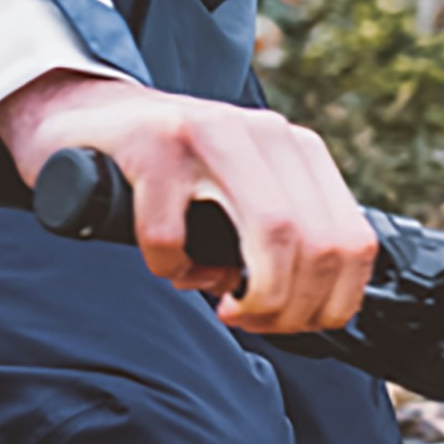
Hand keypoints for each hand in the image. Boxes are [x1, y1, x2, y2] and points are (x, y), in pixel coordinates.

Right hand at [0, 71, 377, 337]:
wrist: (89, 118)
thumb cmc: (171, 172)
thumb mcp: (244, 192)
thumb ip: (286, 236)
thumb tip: (312, 308)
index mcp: (296, 148)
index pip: (354, 241)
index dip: (334, 303)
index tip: (299, 325)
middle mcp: (263, 133)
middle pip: (318, 245)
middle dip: (292, 308)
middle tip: (255, 322)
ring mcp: (209, 132)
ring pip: (272, 234)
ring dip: (255, 297)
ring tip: (227, 308)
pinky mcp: (151, 145)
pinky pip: (173, 237)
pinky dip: (173, 270)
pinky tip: (168, 264)